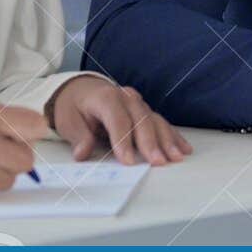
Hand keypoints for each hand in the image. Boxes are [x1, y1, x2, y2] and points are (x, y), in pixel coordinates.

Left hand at [47, 75, 191, 164]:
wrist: (81, 90)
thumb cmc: (74, 106)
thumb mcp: (68, 120)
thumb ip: (78, 137)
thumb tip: (82, 153)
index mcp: (105, 97)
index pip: (117, 119)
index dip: (123, 140)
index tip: (128, 161)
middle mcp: (126, 97)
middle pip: (141, 120)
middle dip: (150, 142)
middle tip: (158, 161)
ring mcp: (138, 103)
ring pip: (155, 121)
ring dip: (167, 140)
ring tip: (176, 157)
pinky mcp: (145, 111)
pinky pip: (161, 123)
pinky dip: (172, 136)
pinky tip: (183, 148)